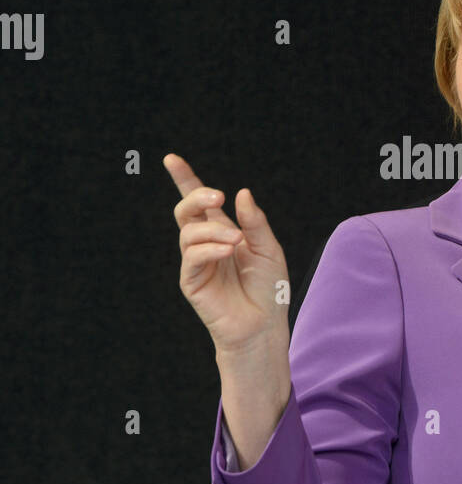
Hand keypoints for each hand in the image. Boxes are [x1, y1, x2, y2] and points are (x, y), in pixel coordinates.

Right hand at [164, 152, 290, 353]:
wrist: (264, 324)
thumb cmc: (268, 288)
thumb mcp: (269, 248)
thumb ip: (255, 222)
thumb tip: (241, 193)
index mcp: (222, 230)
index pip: (199, 202)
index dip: (184, 178)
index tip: (171, 159)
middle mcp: (205, 243)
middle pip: (185, 210)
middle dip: (196, 196)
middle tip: (218, 197)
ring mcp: (196, 262)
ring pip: (188, 232)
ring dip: (214, 230)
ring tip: (237, 241)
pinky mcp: (191, 281)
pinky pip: (192, 257)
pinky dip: (210, 249)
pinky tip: (229, 251)